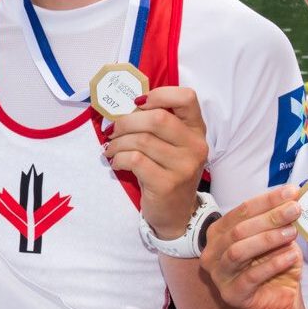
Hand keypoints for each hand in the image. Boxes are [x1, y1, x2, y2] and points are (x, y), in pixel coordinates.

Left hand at [101, 86, 207, 239]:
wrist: (176, 214)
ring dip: (118, 142)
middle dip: (127, 121)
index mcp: (196, 130)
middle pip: (157, 118)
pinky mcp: (167, 184)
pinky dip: (119, 158)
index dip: (159, 94)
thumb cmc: (167, 172)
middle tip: (112, 130)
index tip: (137, 104)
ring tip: (111, 149)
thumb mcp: (170, 145)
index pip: (187, 98)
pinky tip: (116, 162)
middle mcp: (195, 146)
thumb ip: (156, 124)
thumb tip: (122, 107)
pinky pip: (135, 160)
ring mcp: (184, 166)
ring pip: (142, 140)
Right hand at [200, 186, 304, 308]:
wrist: (280, 298)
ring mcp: (219, 275)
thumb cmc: (274, 263)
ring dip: (268, 239)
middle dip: (269, 217)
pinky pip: (250, 277)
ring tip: (292, 232)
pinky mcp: (231, 294)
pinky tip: (291, 255)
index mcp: (218, 233)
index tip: (291, 192)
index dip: (266, 200)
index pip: (241, 211)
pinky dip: (273, 264)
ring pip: (238, 252)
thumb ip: (279, 220)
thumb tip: (293, 198)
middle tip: (294, 209)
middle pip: (238, 230)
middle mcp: (212, 252)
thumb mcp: (277, 236)